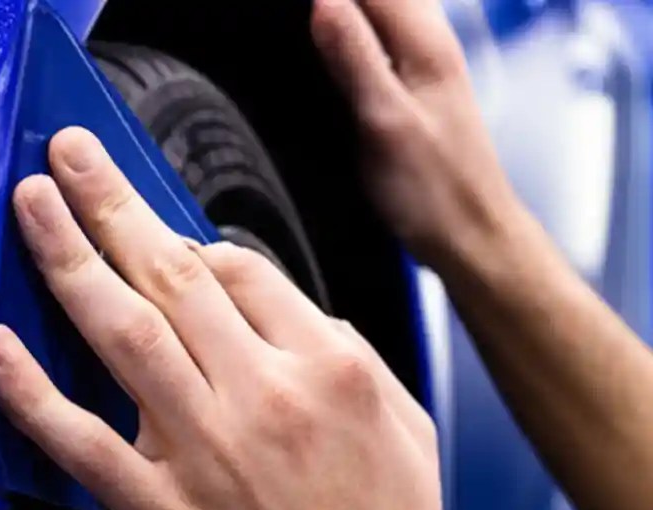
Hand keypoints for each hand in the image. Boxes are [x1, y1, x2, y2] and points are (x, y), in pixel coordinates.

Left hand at [0, 127, 503, 509]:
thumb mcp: (402, 433)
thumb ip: (346, 359)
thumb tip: (293, 315)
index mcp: (329, 370)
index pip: (244, 268)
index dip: (188, 242)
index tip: (159, 240)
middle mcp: (265, 397)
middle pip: (173, 272)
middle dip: (111, 202)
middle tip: (69, 160)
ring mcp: (206, 451)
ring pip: (123, 330)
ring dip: (69, 257)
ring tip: (34, 209)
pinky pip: (79, 436)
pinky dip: (31, 388)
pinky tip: (1, 346)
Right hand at [310, 0, 528, 268]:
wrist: (469, 234)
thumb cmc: (434, 190)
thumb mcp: (383, 121)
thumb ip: (352, 56)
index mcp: (424, 40)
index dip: (327, 0)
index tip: (294, 13)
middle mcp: (429, 40)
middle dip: (335, 6)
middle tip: (296, 23)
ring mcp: (423, 61)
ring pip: (383, 10)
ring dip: (346, 15)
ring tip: (309, 28)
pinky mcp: (412, 84)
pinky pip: (380, 36)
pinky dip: (353, 32)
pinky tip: (329, 46)